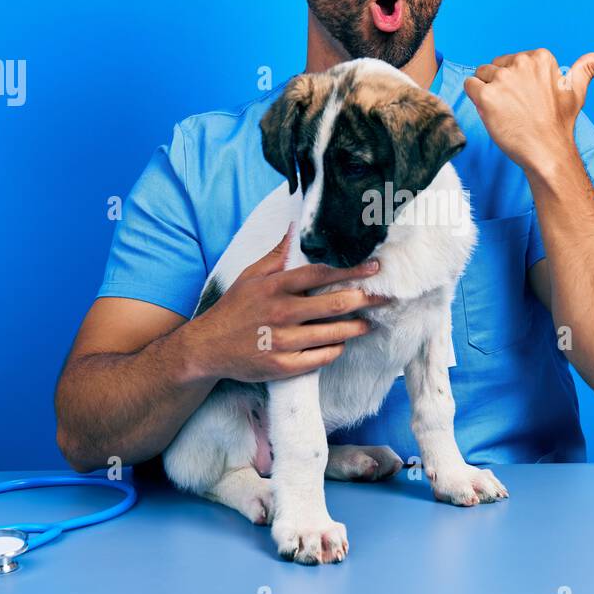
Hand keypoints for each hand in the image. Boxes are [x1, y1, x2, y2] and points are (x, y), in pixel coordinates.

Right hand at [183, 228, 390, 383]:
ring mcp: (283, 341)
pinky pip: (321, 357)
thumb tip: (294, 228)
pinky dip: (336, 349)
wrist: (206, 348)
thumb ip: (276, 255)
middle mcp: (281, 312)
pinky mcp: (283, 366)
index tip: (374, 268)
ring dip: (357, 327)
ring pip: (333, 334)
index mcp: (275, 286)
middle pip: (335, 305)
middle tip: (386, 298)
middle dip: (366, 300)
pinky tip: (341, 343)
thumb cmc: (233, 308)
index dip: (351, 270)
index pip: (321, 274)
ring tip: (369, 323)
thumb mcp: (250, 276)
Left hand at [464, 48, 593, 176]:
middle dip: (499, 84)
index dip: (515, 81)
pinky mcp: (487, 95)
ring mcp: (503, 79)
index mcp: (540, 57)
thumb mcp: (576, 91)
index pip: (512, 60)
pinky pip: (469, 86)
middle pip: (495, 66)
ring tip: (504, 111)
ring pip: (481, 75)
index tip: (527, 99)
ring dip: (486, 92)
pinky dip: (475, 98)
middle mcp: (521, 63)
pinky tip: (491, 112)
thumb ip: (588, 68)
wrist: (547, 152)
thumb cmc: (559, 124)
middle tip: (515, 108)